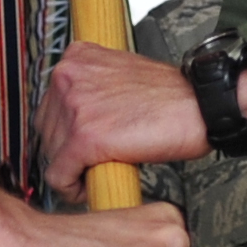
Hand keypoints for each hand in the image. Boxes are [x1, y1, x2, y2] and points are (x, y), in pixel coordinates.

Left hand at [40, 42, 211, 200]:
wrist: (200, 106)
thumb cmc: (172, 95)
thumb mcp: (121, 75)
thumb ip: (93, 87)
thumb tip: (76, 115)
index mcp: (78, 57)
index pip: (49, 104)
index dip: (65, 131)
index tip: (80, 145)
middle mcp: (69, 75)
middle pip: (46, 129)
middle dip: (67, 151)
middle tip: (92, 161)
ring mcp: (74, 105)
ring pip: (51, 154)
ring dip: (72, 170)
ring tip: (98, 171)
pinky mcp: (84, 137)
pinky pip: (60, 176)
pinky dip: (72, 189)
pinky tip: (90, 186)